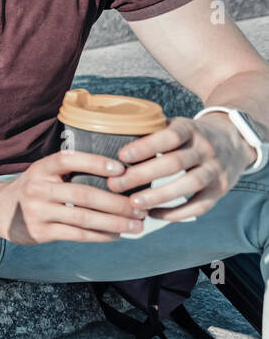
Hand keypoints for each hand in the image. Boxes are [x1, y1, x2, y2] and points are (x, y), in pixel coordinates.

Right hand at [0, 151, 145, 243]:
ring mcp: (37, 211)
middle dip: (117, 203)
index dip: (95, 162)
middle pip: (84, 194)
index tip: (121, 169)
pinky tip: (115, 234)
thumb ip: (70, 172)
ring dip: (114, 223)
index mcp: (42, 168)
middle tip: (140, 208)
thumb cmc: (32, 189)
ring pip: (83, 218)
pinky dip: (99, 235)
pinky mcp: (40, 231)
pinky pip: (76, 234)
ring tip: (136, 225)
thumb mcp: (43, 173)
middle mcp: (38, 188)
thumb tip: (118, 176)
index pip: (70, 160)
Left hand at [109, 116, 254, 221]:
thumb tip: (106, 138)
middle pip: (176, 163)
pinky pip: (199, 206)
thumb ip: (149, 131)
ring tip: (133, 203)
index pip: (170, 136)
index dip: (146, 146)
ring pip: (189, 185)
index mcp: (190, 129)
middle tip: (115, 185)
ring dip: (159, 196)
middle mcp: (206, 149)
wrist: (233, 142)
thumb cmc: (188, 135)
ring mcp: (216, 170)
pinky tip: (153, 214)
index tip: (121, 156)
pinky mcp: (220, 190)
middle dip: (143, 175)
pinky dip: (175, 213)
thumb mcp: (174, 124)